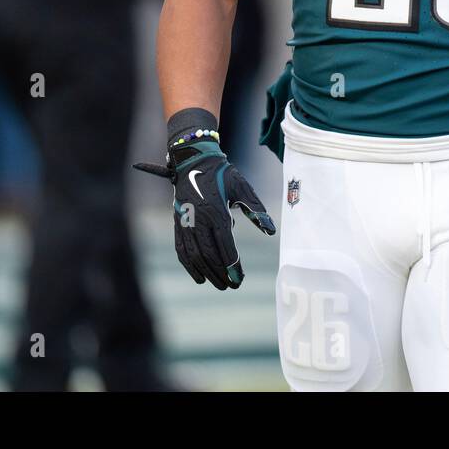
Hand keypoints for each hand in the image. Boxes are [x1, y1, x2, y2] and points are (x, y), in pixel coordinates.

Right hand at [134, 136, 275, 289]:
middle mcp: (198, 220)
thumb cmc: (222, 174)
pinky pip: (181, 250)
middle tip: (233, 286)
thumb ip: (256, 209)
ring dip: (207, 273)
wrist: (192, 161)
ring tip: (220, 285)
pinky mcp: (177, 224)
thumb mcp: (242, 187)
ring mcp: (185, 223)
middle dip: (221, 273)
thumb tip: (270, 230)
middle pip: (209, 255)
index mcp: (216, 211)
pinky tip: (199, 277)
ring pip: (194, 255)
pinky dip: (189, 266)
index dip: (232, 264)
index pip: (225, 245)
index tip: (240, 278)